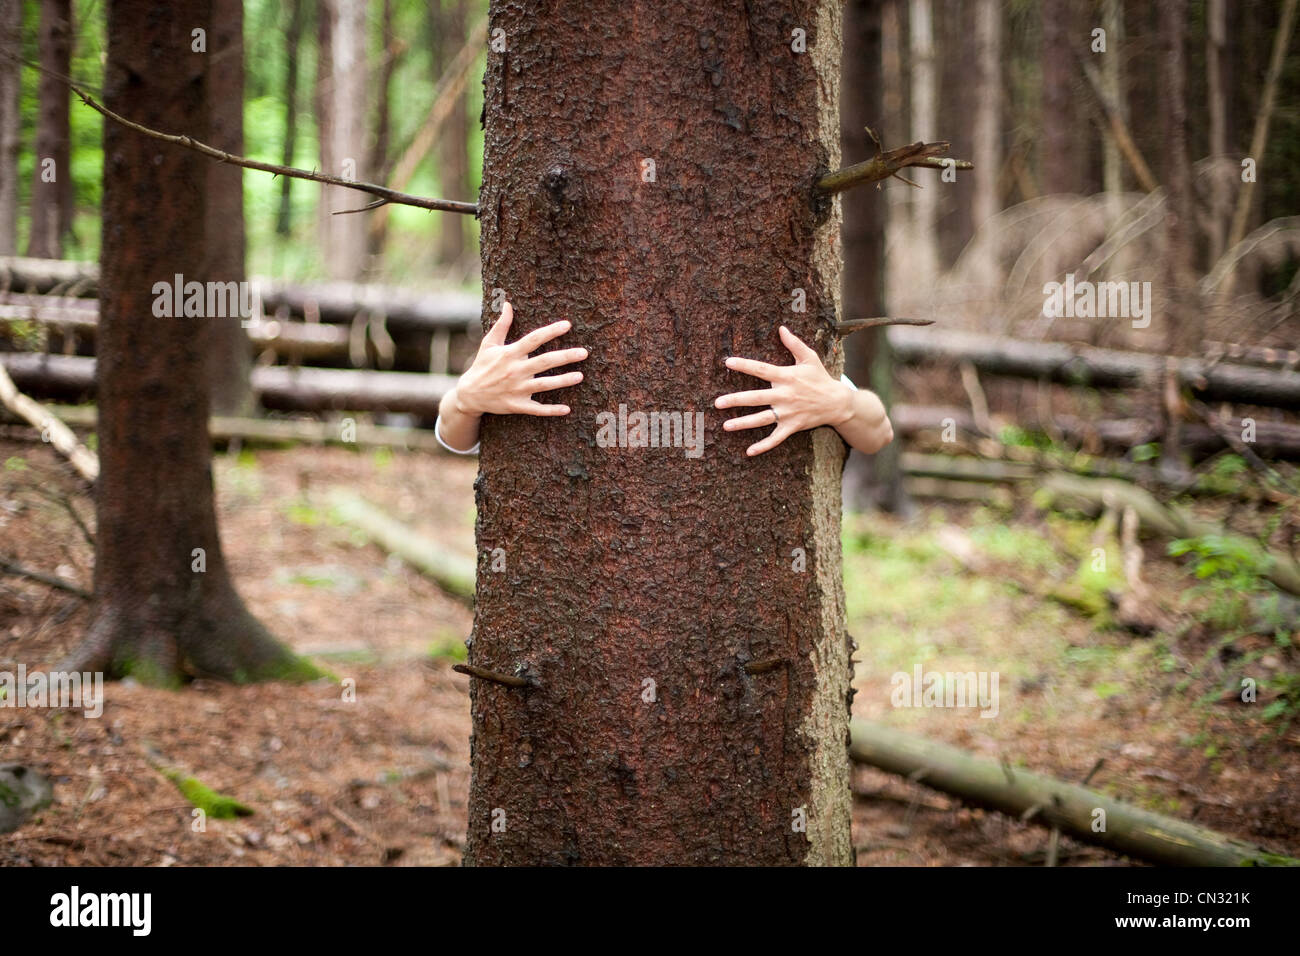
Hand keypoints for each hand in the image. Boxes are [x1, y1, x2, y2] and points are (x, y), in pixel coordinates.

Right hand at [453, 300, 587, 417]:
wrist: (468, 394)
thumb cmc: (481, 366)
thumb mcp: (488, 343)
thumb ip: (501, 325)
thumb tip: (507, 304)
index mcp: (509, 354)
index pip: (533, 339)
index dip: (551, 331)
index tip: (567, 325)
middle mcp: (515, 371)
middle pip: (544, 362)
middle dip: (565, 356)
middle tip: (584, 352)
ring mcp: (516, 389)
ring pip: (544, 385)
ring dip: (563, 381)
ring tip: (580, 376)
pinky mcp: (517, 405)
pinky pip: (537, 409)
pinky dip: (551, 410)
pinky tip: (567, 409)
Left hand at [714, 326, 852, 456]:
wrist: (837, 402)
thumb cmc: (820, 378)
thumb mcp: (809, 358)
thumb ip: (794, 343)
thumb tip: (781, 328)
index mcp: (787, 377)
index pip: (761, 369)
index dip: (745, 365)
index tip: (728, 362)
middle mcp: (785, 395)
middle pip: (756, 398)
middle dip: (736, 400)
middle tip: (717, 402)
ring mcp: (788, 413)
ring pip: (761, 419)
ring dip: (743, 423)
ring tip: (725, 426)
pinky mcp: (792, 426)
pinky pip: (776, 438)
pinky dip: (763, 446)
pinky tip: (749, 452)